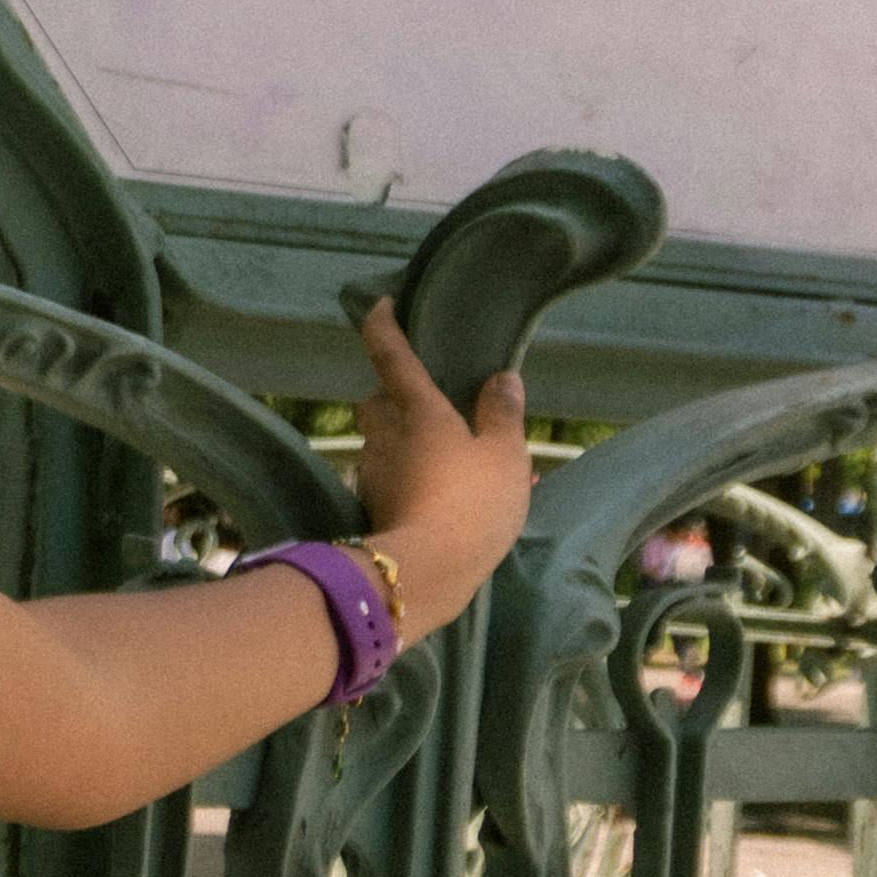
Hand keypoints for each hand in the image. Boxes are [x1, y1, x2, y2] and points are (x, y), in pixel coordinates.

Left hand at [348, 296, 529, 633]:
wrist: (427, 571)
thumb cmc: (471, 502)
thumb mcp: (504, 455)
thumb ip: (502, 414)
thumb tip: (501, 378)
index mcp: (416, 409)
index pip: (390, 355)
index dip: (382, 326)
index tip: (379, 305)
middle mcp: (384, 434)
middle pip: (376, 402)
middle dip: (393, 397)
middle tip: (429, 404)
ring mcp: (372, 472)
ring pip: (380, 442)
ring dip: (402, 441)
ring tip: (444, 456)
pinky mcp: (372, 508)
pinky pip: (388, 479)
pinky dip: (406, 478)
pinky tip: (436, 495)